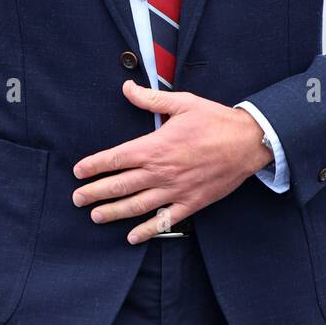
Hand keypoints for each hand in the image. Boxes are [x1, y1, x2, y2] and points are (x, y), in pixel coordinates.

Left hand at [71, 80, 273, 243]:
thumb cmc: (215, 121)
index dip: (94, 166)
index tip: (78, 171)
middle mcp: (161, 172)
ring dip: (113, 212)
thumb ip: (151, 100)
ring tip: (95, 216)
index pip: (116, 159)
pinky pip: (165, 221)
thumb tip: (127, 88)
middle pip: (120, 185)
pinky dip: (147, 230)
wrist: (248, 142)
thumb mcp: (183, 103)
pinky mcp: (191, 202)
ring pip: (137, 206)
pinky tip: (132, 236)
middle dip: (95, 193)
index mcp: (156, 147)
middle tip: (76, 199)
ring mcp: (176, 190)